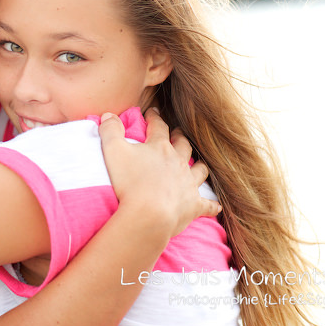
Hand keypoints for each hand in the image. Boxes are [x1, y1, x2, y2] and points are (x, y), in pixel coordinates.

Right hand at [99, 108, 220, 238]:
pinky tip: (216, 206)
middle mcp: (178, 162)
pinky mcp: (194, 205)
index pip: (158, 126)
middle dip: (180, 137)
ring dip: (199, 165)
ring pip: (200, 170)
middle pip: (183, 145)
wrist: (149, 214)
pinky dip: (212, 205)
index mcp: (160, 147)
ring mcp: (188, 184)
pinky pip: (207, 205)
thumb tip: (108, 115)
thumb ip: (110, 130)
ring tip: (198, 163)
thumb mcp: (112, 150)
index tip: (152, 111)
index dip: (154, 117)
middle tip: (178, 133)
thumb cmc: (128, 182)